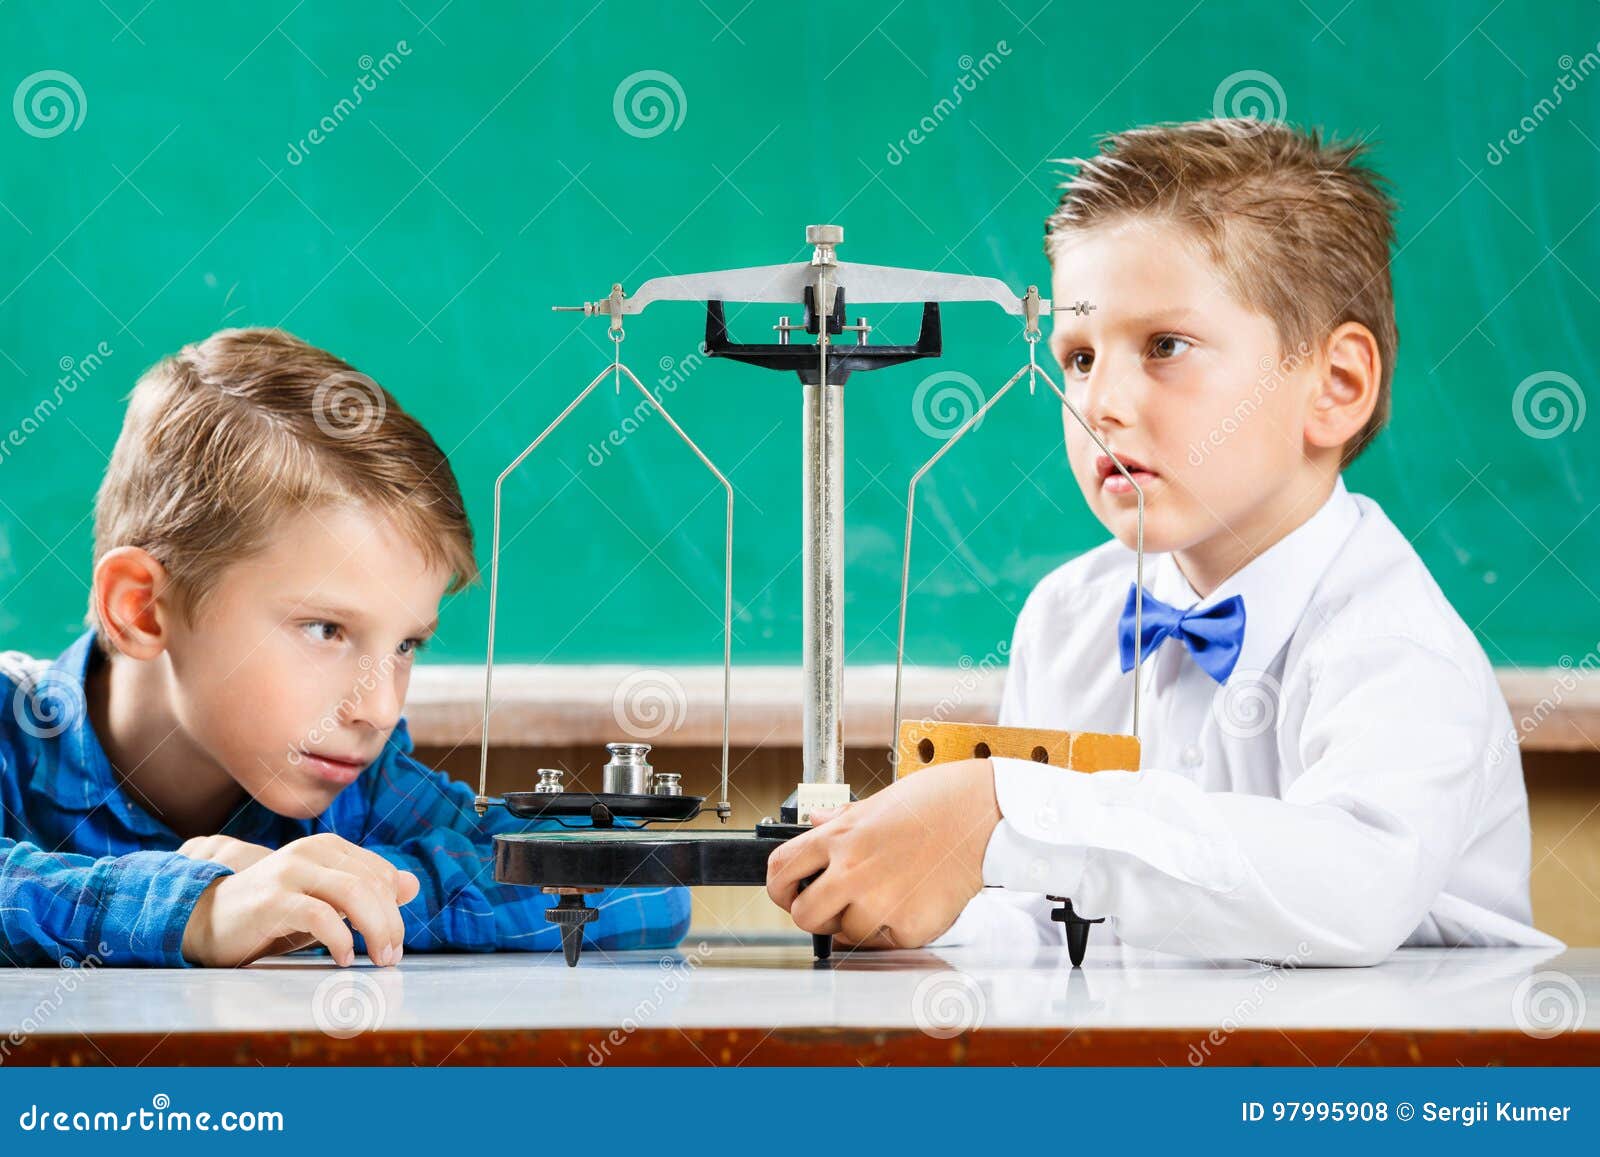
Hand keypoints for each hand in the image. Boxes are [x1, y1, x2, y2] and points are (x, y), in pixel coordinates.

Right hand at [180, 832, 420, 967]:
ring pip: (354, 894)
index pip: (381, 874)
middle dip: (391, 923)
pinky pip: (320, 915)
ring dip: (375, 930)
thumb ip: (365, 891)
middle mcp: (310, 851)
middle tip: (392, 956)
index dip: (395, 908)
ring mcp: (289, 872)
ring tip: (378, 958)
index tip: (396, 942)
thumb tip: (412, 885)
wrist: (206, 922)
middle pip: (372, 884)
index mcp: (327, 847)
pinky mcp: (272, 900)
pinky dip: (340, 939)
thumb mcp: (324, 900)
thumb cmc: (271, 914)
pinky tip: (343, 958)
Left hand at [766, 759, 1000, 949]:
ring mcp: (880, 903)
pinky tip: (915, 901)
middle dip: (815, 915)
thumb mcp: (877, 802)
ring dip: (861, 923)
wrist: (982, 814)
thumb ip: (841, 820)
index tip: (789, 893)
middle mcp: (852, 871)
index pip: (780, 870)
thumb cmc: (935, 803)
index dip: (780, 887)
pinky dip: (898, 931)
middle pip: (803, 915)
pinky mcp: (909, 928)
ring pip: (845, 934)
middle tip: (834, 907)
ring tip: (890, 894)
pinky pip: (887, 943)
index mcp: (839, 837)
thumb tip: (815, 823)